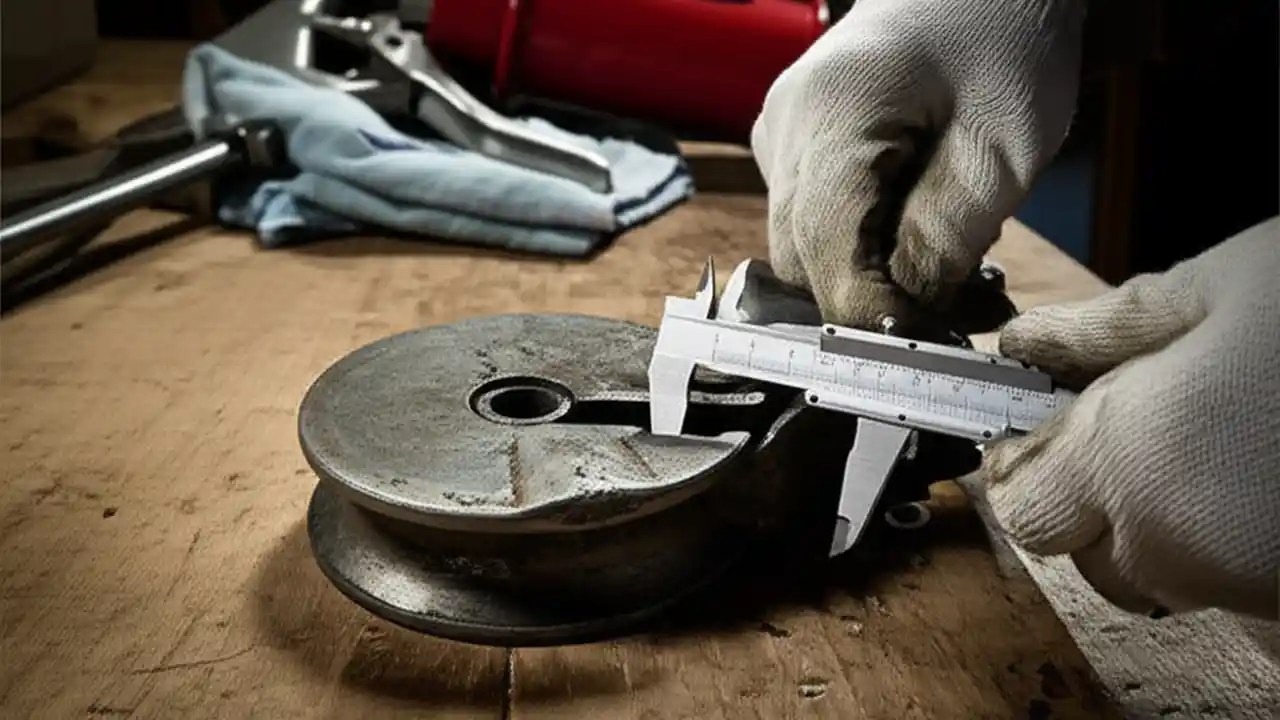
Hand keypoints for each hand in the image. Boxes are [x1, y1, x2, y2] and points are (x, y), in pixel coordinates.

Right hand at [750, 0, 1083, 334]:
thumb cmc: (1004, 36)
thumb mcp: (1002, 148)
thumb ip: (947, 240)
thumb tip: (906, 320)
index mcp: (828, 117)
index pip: (823, 253)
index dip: (870, 315)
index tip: (933, 347)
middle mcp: (783, 128)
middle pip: (804, 258)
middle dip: (876, 301)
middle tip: (965, 315)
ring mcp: (779, 133)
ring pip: (805, 245)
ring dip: (873, 276)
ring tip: (961, 273)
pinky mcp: (793, 141)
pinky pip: (812, 217)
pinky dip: (864, 245)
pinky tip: (924, 235)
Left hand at [984, 217, 1279, 618]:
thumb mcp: (1222, 286)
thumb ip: (1107, 328)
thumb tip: (1030, 341)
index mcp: (1134, 462)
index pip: (1021, 503)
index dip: (1022, 459)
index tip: (1038, 419)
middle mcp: (1180, 545)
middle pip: (1081, 547)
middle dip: (1090, 488)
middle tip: (1143, 412)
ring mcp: (1248, 586)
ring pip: (1155, 572)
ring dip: (1157, 518)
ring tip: (1217, 436)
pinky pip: (1228, 584)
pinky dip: (1225, 538)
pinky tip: (1261, 469)